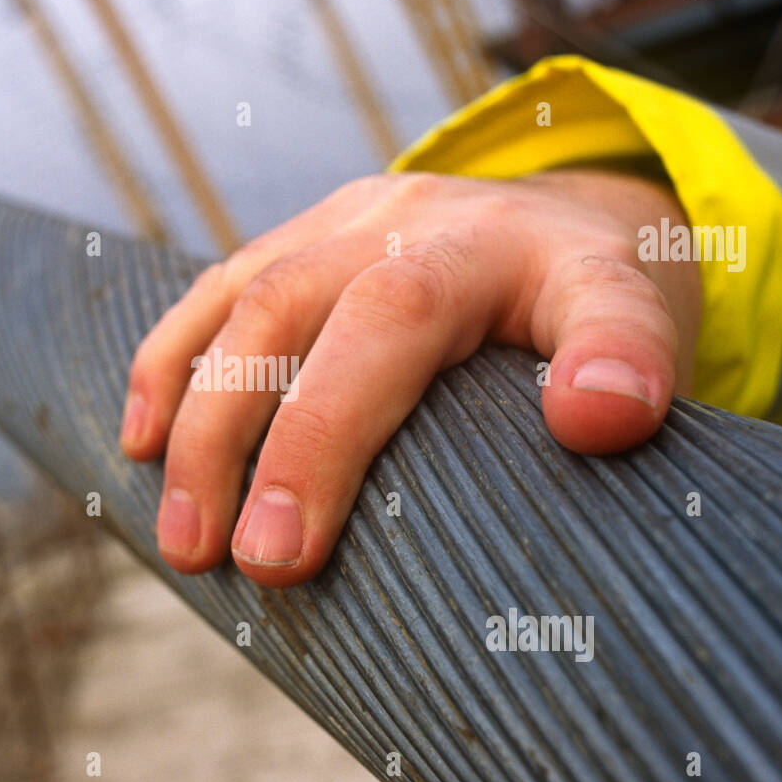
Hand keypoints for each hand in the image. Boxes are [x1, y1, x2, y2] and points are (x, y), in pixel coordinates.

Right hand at [120, 169, 700, 586]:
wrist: (559, 217)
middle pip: (292, 312)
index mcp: (489, 243)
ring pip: (238, 303)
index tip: (290, 555)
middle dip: (248, 441)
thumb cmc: (590, 299)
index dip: (332, 431)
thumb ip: (629, 356)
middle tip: (236, 564)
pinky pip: (212, 291)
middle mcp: (404, 218)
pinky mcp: (298, 240)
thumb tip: (598, 421)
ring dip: (194, 420)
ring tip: (184, 538)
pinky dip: (166, 366)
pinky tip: (141, 443)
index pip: (395, 318)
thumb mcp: (640, 312)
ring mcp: (340, 222)